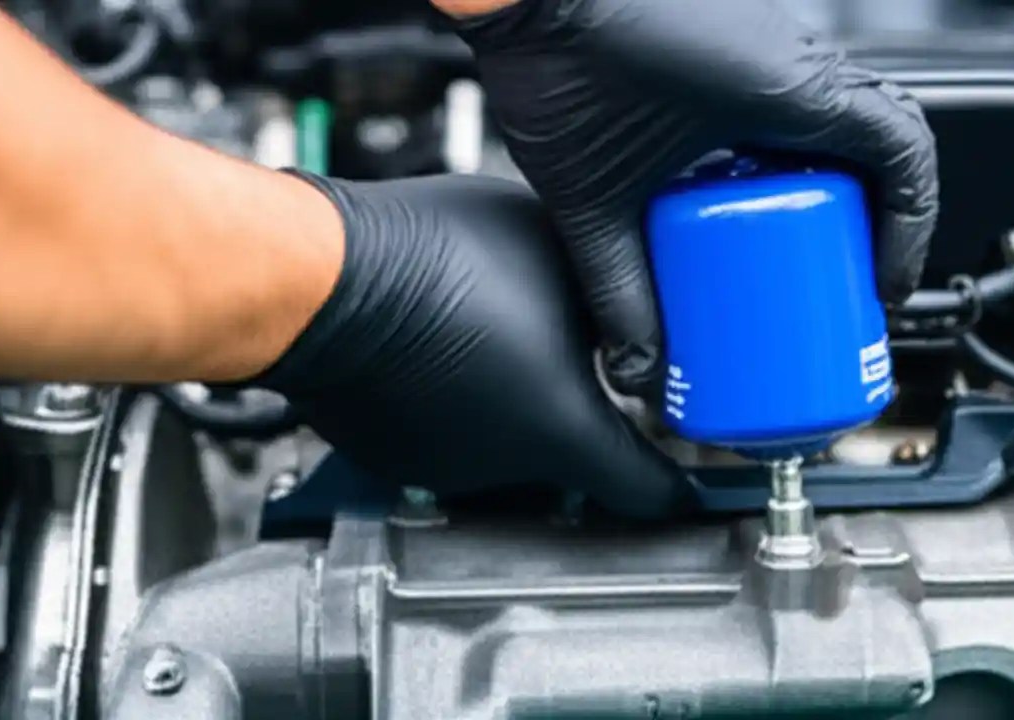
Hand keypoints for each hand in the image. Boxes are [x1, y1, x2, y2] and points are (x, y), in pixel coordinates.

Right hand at [254, 172, 695, 518]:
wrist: (320, 277)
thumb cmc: (434, 257)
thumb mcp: (560, 251)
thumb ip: (610, 292)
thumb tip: (630, 305)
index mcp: (564, 428)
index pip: (647, 487)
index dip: (679, 488)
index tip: (692, 485)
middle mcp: (508, 467)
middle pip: (576, 459)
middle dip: (587, 415)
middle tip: (584, 358)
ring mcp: (449, 469)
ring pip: (512, 449)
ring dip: (520, 405)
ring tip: (499, 337)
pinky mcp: (399, 458)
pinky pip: (454, 440)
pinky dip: (465, 407)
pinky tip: (451, 349)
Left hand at [453, 0, 939, 394]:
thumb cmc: (561, 51)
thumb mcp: (596, 201)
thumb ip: (619, 290)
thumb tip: (642, 362)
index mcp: (790, 88)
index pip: (903, 151)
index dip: (911, 226)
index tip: (882, 280)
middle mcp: (791, 53)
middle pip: (879, 137)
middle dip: (873, 213)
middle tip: (843, 268)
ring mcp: (762, 37)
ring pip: (835, 113)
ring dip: (826, 179)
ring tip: (789, 241)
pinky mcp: (728, 34)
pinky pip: (788, 93)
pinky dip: (786, 147)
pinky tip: (734, 190)